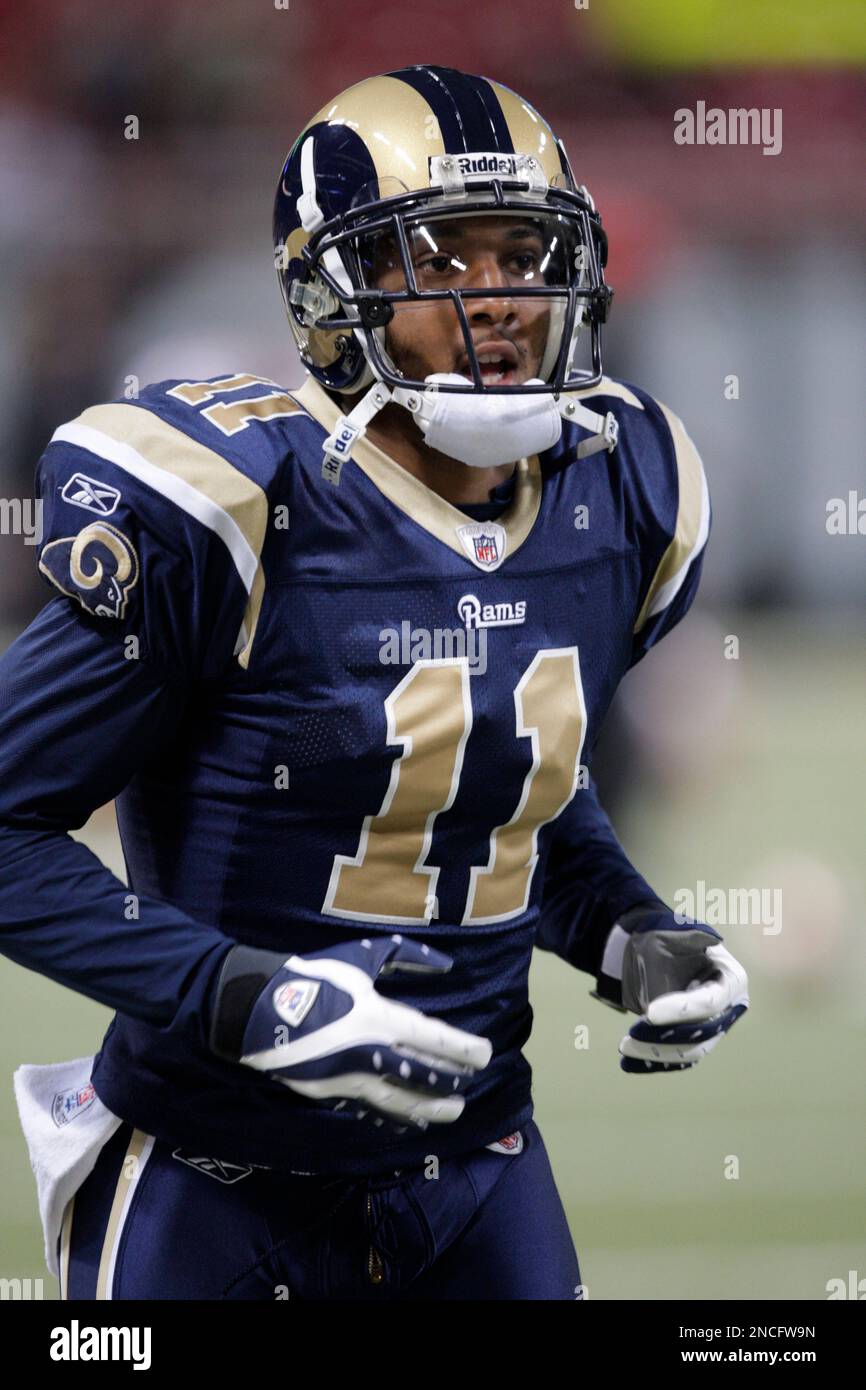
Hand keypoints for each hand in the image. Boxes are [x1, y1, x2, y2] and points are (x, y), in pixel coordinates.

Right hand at [210, 933, 491, 1126]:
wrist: (258, 1009)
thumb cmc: (315, 977)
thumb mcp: (362, 956)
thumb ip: (406, 957)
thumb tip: (445, 965)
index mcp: (379, 1018)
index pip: (432, 1040)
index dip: (462, 1049)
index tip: (485, 1055)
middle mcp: (370, 1054)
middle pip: (421, 1076)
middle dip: (448, 1082)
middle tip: (469, 1085)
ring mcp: (350, 1080)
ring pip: (399, 1101)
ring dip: (428, 1108)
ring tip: (452, 1111)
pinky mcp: (332, 1094)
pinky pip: (370, 1110)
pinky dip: (393, 1117)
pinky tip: (408, 1122)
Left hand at [591, 903, 748, 1072]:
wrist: (651, 951)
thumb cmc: (667, 937)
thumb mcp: (680, 932)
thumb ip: (692, 938)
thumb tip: (707, 941)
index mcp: (731, 979)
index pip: (710, 1001)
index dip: (681, 1010)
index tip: (649, 1012)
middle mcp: (728, 1008)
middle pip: (701, 1033)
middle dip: (665, 1038)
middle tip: (630, 1037)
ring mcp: (712, 1027)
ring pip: (689, 1051)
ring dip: (657, 1054)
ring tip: (626, 1047)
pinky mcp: (693, 1039)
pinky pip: (678, 1056)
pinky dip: (655, 1062)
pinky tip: (630, 1063)